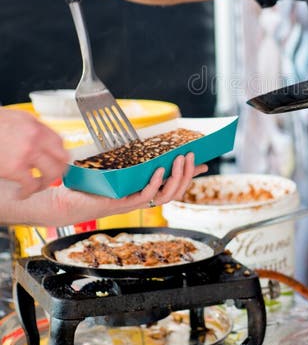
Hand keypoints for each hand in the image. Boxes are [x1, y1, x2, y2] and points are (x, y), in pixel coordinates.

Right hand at [0, 109, 68, 196]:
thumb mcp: (18, 119)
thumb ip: (32, 130)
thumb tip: (42, 141)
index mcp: (36, 127)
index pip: (60, 143)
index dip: (60, 155)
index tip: (56, 163)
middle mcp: (36, 139)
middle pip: (62, 159)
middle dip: (58, 171)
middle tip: (51, 177)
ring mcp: (27, 153)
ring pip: (51, 173)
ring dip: (45, 183)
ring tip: (36, 187)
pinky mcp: (15, 168)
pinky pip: (30, 185)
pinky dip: (27, 193)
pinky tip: (21, 193)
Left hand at [62, 151, 206, 219]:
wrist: (66, 201)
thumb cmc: (88, 185)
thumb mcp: (113, 169)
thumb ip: (127, 160)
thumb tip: (138, 140)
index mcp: (143, 191)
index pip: (173, 185)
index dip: (190, 176)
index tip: (205, 164)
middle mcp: (141, 199)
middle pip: (175, 191)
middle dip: (187, 174)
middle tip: (192, 155)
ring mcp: (134, 202)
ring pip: (166, 195)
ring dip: (177, 177)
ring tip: (181, 160)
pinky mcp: (122, 204)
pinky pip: (145, 196)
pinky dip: (155, 183)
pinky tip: (159, 170)